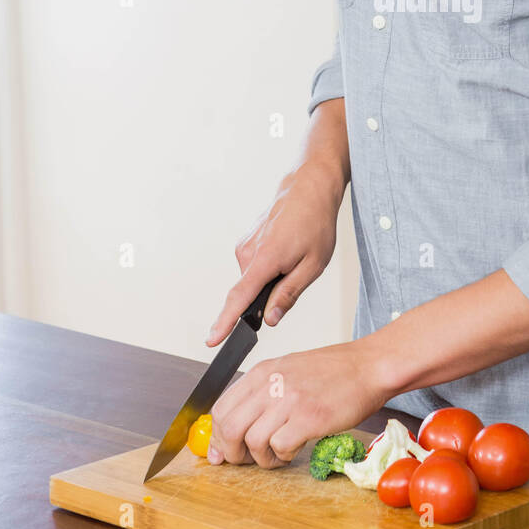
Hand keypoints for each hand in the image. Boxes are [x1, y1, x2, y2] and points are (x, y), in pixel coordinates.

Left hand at [206, 343, 388, 467]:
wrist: (369, 366)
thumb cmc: (333, 372)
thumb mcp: (287, 371)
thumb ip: (260, 395)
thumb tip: (235, 427)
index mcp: (262, 371)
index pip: (220, 408)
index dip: (218, 436)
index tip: (224, 452)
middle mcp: (270, 383)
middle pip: (229, 427)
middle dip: (233, 452)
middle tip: (247, 460)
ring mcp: (289, 400)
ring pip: (252, 441)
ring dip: (261, 458)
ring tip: (278, 456)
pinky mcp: (309, 417)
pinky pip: (280, 446)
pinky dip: (283, 456)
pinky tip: (295, 449)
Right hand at [207, 162, 342, 346]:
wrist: (308, 188)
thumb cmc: (316, 223)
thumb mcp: (313, 265)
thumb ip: (289, 294)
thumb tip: (269, 319)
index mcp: (264, 260)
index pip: (239, 298)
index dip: (225, 322)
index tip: (212, 340)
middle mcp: (247, 253)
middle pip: (251, 292)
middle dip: (269, 295)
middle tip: (296, 272)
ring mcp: (244, 246)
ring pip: (255, 279)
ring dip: (273, 278)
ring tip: (295, 255)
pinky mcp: (246, 242)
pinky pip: (255, 267)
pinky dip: (269, 267)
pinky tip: (287, 249)